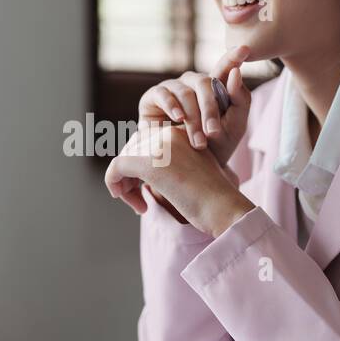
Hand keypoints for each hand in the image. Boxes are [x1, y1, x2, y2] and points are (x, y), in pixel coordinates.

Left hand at [104, 123, 253, 235]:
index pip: (145, 141)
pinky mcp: (147, 162)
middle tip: (142, 201)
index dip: (140, 166)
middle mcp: (167, 133)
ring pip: (123, 159)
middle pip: (132, 149)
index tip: (149, 190)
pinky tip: (138, 205)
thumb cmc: (212, 199)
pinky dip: (115, 186)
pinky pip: (115, 168)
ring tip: (140, 205)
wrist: (224, 208)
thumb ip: (168, 164)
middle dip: (130, 176)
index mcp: (179, 133)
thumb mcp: (190, 172)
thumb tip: (133, 170)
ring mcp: (157, 146)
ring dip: (124, 184)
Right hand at [137, 45, 252, 168]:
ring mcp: (173, 87)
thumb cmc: (213, 147)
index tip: (245, 49)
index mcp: (214, 87)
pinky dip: (171, 106)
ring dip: (193, 118)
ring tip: (198, 142)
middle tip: (213, 133)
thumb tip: (236, 73)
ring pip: (185, 92)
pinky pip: (163, 94)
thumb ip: (240, 100)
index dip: (233, 57)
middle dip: (210, 110)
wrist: (185, 168)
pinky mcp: (153, 96)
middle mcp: (192, 83)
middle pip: (204, 83)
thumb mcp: (234, 127)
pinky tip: (178, 119)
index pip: (224, 67)